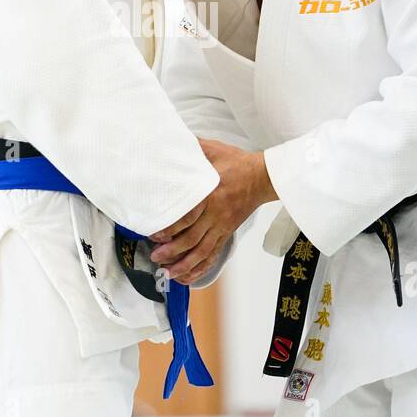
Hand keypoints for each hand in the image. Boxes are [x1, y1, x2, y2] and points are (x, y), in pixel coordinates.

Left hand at [149, 139, 277, 284]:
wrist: (262, 177)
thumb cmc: (236, 162)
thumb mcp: (213, 149)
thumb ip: (192, 147)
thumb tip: (170, 139)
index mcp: (210, 194)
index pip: (188, 215)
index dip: (171, 227)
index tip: (155, 233)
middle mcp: (216, 214)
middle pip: (192, 238)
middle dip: (172, 250)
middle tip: (154, 256)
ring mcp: (222, 226)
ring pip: (202, 251)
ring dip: (184, 264)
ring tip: (167, 272)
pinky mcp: (227, 233)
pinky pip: (213, 254)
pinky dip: (200, 268)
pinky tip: (188, 277)